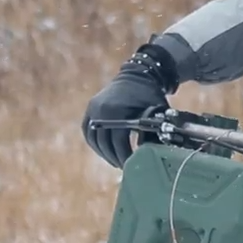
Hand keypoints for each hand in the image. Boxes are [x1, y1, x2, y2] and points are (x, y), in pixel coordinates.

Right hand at [82, 48, 173, 168]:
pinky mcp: (90, 108)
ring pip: (94, 139)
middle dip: (115, 157)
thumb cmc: (150, 94)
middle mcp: (99, 110)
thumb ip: (152, 131)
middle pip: (105, 143)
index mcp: (115, 111)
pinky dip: (96, 143)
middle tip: (125, 168)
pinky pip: (88, 131)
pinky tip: (106, 151)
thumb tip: (153, 154)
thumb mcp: (154, 112)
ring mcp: (92, 109)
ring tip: (116, 161)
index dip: (125, 156)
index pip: (118, 141)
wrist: (137, 74)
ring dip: (104, 153)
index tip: (132, 166)